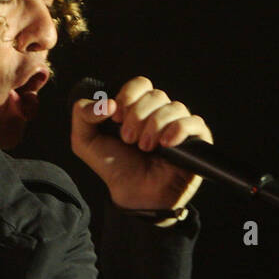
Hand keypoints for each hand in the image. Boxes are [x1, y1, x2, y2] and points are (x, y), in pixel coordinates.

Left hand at [71, 76, 213, 211]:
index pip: (140, 84)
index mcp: (138, 108)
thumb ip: (82, 114)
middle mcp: (160, 113)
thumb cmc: (113, 167)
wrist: (132, 194)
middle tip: (128, 139)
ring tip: (144, 147)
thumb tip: (107, 103)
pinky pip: (194, 122)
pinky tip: (165, 144)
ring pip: (174, 107)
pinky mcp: (195, 141)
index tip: (116, 118)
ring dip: (154, 125)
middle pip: (156, 95)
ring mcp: (179, 126)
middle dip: (137, 116)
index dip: (128, 96)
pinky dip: (177, 129)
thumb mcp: (85, 140)